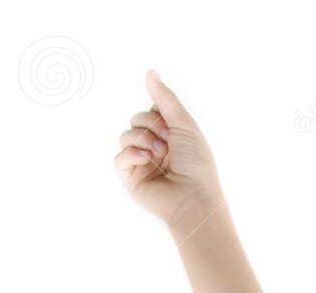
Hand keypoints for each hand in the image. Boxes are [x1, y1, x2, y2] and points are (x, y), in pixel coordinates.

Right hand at [114, 69, 220, 229]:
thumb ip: (165, 98)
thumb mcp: (184, 123)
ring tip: (160, 154)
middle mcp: (154, 147)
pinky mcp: (132, 178)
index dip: (159, 115)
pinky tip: (147, 160)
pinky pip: (119, 157)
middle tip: (168, 143)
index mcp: (169, 136)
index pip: (151, 111)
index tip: (172, 127)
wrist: (194, 197)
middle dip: (150, 127)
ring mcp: (142, 163)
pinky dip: (132, 155)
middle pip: (136, 119)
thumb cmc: (196, 164)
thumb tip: (150, 72)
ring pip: (125, 136)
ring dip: (143, 139)